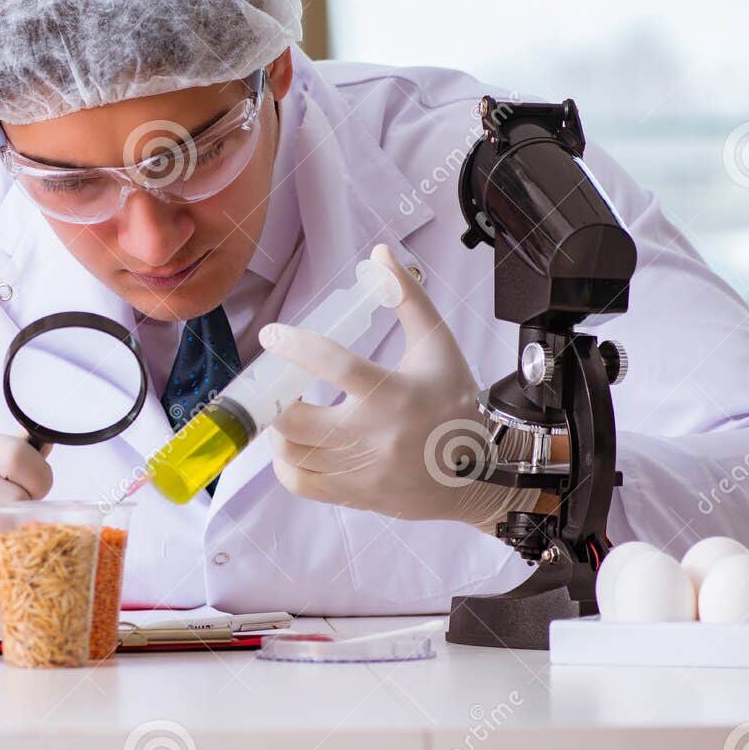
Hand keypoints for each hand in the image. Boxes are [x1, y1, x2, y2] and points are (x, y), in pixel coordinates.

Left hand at [260, 244, 539, 531]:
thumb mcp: (437, 347)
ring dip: (276, 429)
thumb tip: (380, 254)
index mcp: (395, 394)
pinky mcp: (353, 494)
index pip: (336, 366)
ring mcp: (361, 471)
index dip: (298, 347)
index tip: (271, 334)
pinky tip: (295, 444)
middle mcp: (374, 437)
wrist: (476, 476)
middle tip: (276, 383)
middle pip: (296, 422)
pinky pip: (299, 483)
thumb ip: (408, 299)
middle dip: (275, 399)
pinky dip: (284, 463)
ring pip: (292, 453)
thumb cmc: (453, 403)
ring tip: (286, 409)